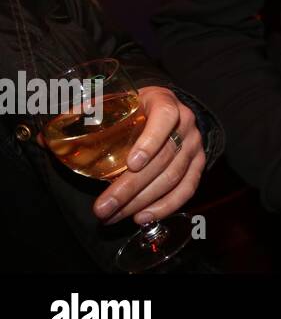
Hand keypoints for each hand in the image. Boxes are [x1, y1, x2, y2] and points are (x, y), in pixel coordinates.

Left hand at [94, 86, 205, 225]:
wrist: (165, 110)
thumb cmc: (134, 108)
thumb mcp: (112, 103)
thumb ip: (81, 117)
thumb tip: (44, 138)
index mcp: (164, 102)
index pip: (165, 118)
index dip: (151, 141)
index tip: (131, 164)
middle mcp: (186, 123)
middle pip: (164, 158)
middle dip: (131, 187)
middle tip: (103, 207)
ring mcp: (195, 144)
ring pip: (173, 177)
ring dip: (142, 201)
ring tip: (114, 216)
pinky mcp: (198, 163)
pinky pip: (187, 188)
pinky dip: (166, 206)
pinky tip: (142, 216)